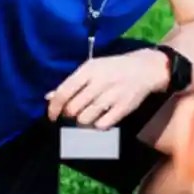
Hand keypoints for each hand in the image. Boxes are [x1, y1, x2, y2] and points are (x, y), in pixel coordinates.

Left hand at [46, 49, 168, 128]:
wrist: (145, 69)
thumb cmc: (113, 68)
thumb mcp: (92, 68)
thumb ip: (71, 83)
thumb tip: (49, 97)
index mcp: (89, 69)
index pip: (64, 91)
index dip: (54, 107)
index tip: (52, 116)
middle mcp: (100, 82)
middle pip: (73, 109)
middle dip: (69, 114)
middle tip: (74, 112)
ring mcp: (112, 96)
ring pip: (85, 119)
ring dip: (82, 121)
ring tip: (87, 115)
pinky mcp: (123, 108)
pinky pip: (101, 125)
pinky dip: (96, 125)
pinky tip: (99, 118)